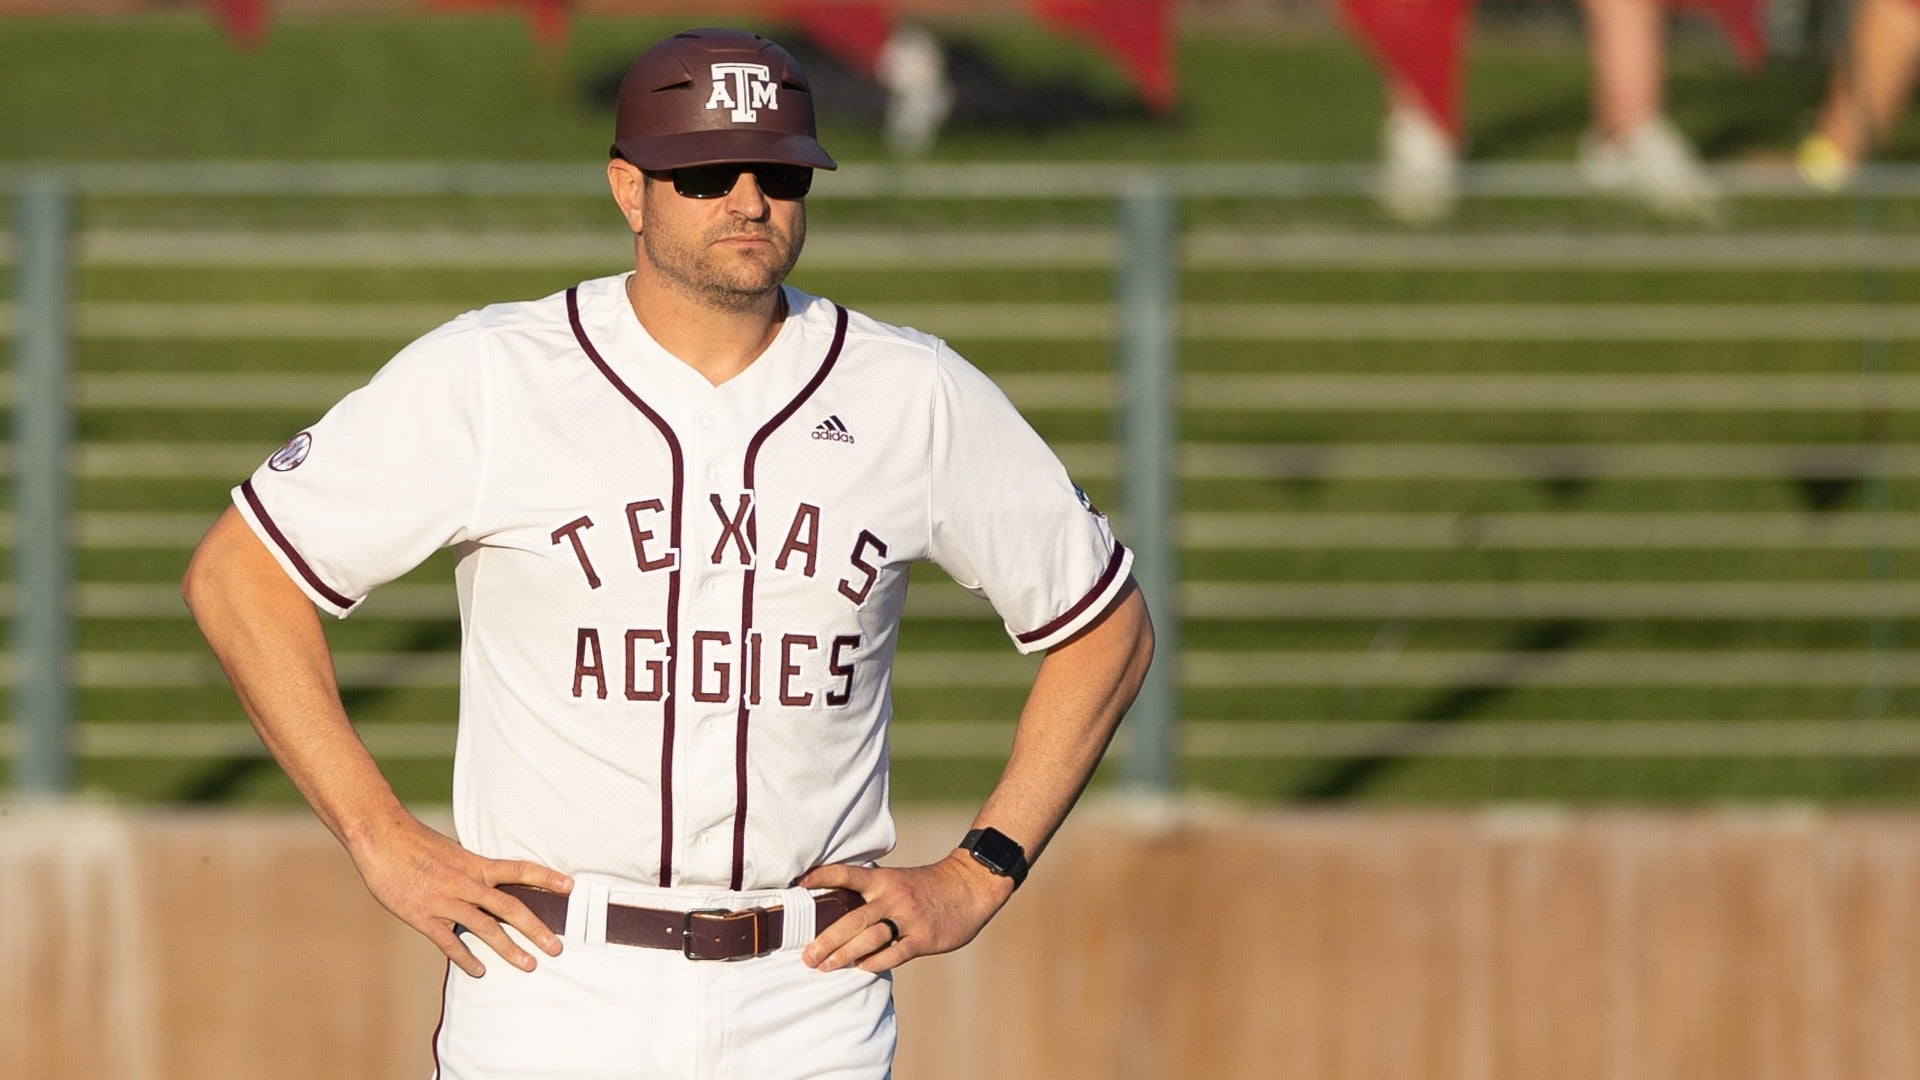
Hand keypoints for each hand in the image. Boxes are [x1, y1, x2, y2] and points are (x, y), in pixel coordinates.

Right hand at [346, 813, 573, 977]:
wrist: (381, 838)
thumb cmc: (415, 842)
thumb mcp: (452, 850)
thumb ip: (472, 868)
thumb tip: (490, 878)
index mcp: (476, 864)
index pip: (519, 870)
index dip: (546, 878)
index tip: (570, 887)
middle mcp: (467, 883)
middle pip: (510, 907)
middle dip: (536, 929)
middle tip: (556, 947)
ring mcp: (445, 900)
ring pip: (485, 928)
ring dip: (509, 949)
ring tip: (529, 965)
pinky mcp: (423, 916)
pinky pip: (449, 941)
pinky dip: (466, 958)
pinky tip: (480, 971)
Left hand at [797, 850, 1015, 973]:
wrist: (969, 887)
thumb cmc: (926, 887)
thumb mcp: (898, 880)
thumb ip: (872, 892)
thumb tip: (837, 909)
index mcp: (883, 880)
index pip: (847, 875)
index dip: (822, 877)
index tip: (799, 884)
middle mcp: (893, 897)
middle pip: (852, 919)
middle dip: (826, 939)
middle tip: (806, 956)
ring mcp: (908, 918)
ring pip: (869, 939)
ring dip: (844, 955)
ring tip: (824, 966)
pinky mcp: (923, 937)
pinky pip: (894, 954)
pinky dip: (874, 963)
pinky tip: (861, 968)